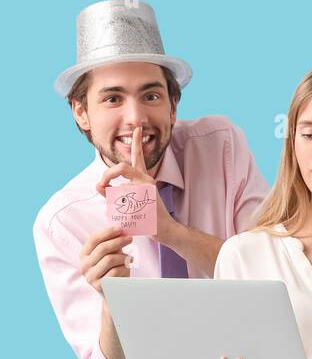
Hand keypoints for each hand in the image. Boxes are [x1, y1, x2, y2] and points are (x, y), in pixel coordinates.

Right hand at [80, 225, 132, 293]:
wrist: (113, 294)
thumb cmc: (113, 271)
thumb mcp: (110, 255)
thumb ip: (111, 244)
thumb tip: (121, 230)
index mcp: (83, 255)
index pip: (93, 239)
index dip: (107, 232)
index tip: (120, 229)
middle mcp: (84, 266)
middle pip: (102, 248)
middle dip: (118, 241)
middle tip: (130, 238)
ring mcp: (90, 277)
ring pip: (109, 259)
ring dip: (123, 256)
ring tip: (130, 258)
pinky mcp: (100, 286)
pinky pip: (115, 271)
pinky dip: (125, 267)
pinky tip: (128, 267)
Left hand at [95, 125, 173, 240]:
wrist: (166, 229)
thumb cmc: (148, 217)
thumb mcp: (128, 202)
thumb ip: (112, 193)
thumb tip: (97, 186)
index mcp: (143, 177)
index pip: (138, 156)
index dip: (136, 142)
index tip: (136, 128)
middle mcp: (146, 179)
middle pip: (122, 167)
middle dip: (108, 174)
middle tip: (101, 183)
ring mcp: (148, 187)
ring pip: (121, 190)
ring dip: (118, 204)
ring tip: (128, 216)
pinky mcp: (148, 197)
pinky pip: (126, 202)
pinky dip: (124, 213)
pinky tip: (134, 219)